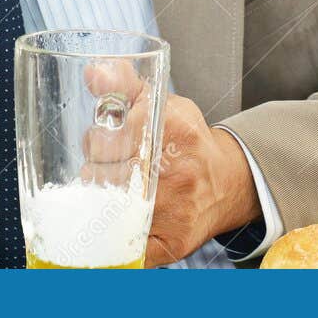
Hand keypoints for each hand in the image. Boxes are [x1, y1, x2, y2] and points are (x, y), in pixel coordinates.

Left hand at [78, 64, 260, 267]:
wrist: (225, 182)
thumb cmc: (186, 141)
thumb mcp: (162, 103)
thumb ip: (123, 85)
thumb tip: (92, 70)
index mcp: (172, 129)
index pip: (106, 137)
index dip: (97, 141)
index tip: (104, 140)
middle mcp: (176, 171)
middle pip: (99, 174)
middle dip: (95, 169)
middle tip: (109, 167)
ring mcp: (173, 211)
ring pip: (105, 209)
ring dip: (99, 199)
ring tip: (116, 189)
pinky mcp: (170, 243)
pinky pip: (123, 246)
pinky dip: (111, 238)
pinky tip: (117, 222)